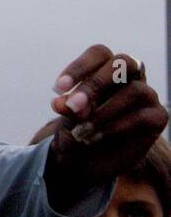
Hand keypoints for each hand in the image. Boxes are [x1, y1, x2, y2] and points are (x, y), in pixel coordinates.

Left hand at [43, 44, 167, 208]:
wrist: (85, 162)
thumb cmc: (76, 130)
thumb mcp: (67, 119)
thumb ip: (68, 108)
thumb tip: (63, 103)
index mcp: (105, 69)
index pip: (99, 53)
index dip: (80, 67)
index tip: (59, 89)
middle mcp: (130, 77)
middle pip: (122, 62)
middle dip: (95, 84)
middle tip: (73, 105)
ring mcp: (147, 95)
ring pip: (133, 91)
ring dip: (103, 113)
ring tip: (81, 131)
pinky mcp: (157, 117)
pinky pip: (142, 116)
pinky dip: (115, 128)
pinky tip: (95, 138)